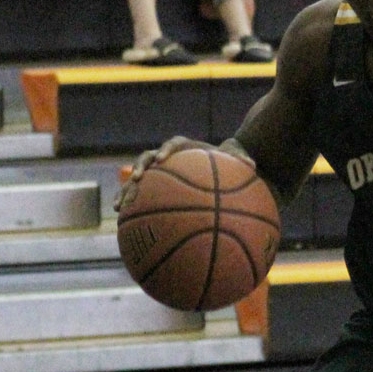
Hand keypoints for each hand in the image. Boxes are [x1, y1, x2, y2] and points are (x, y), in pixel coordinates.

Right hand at [117, 136, 246, 210]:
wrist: (218, 171)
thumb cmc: (227, 164)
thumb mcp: (237, 160)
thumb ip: (241, 159)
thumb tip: (253, 165)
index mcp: (184, 148)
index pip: (173, 144)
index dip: (166, 150)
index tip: (163, 159)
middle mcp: (166, 159)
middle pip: (147, 160)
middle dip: (140, 170)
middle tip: (137, 180)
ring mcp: (157, 175)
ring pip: (136, 181)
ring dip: (126, 192)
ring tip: (119, 208)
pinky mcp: (154, 190)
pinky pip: (140, 200)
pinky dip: (132, 211)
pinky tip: (124, 227)